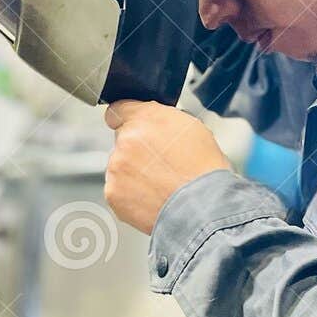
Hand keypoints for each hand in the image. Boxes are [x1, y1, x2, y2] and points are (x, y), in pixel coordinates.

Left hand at [103, 99, 230, 233]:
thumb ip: (162, 120)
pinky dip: (131, 195)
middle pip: (122, 141)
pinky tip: (152, 197)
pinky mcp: (113, 192)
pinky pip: (118, 190)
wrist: (202, 206)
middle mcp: (126, 140)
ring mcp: (116, 167)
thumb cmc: (203, 170)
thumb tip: (153, 123)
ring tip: (160, 184)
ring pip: (119, 167)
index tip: (129, 127)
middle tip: (160, 165)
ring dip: (133, 173)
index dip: (126, 120)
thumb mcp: (191, 128)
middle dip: (136, 151)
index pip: (118, 110)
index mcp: (145, 118)